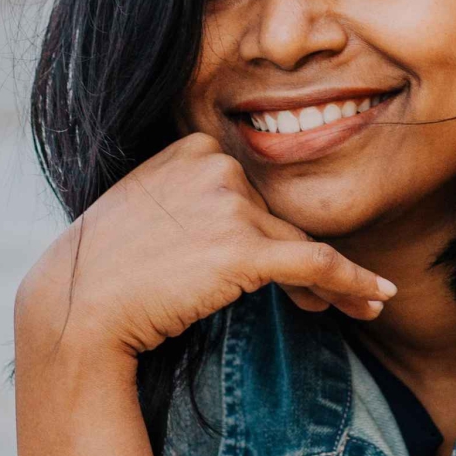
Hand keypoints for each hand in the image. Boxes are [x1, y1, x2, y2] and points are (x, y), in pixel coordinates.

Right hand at [14, 131, 396, 366]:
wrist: (77, 309)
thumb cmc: (105, 272)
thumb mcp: (146, 211)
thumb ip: (193, 200)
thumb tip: (240, 228)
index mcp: (193, 147)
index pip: (256, 190)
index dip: (279, 232)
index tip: (295, 270)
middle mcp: (216, 164)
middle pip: (282, 216)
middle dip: (305, 262)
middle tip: (333, 300)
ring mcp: (230, 203)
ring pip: (302, 243)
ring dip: (332, 281)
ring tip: (362, 306)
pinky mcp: (243, 248)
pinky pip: (318, 263)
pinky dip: (354, 280)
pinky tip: (377, 294)